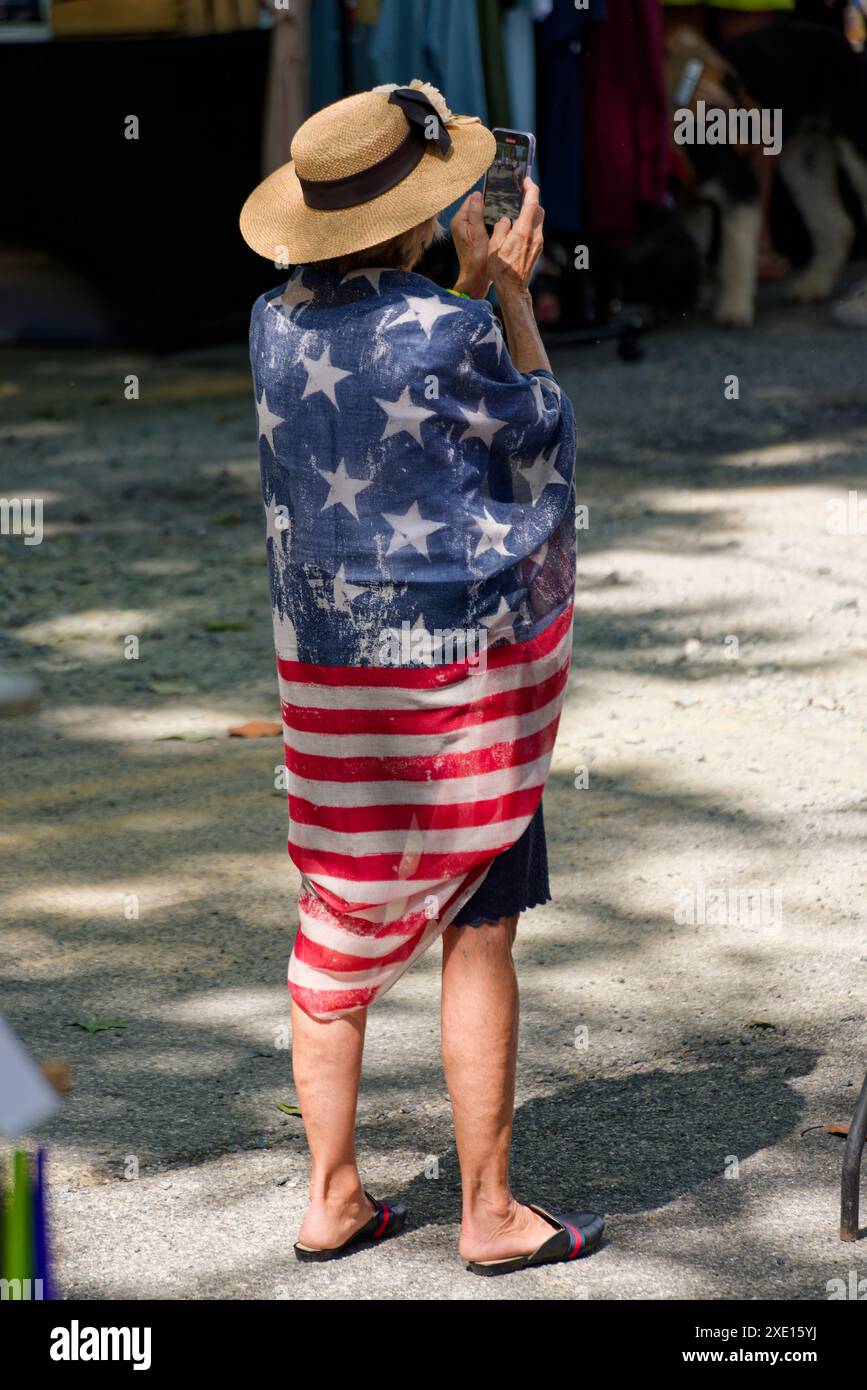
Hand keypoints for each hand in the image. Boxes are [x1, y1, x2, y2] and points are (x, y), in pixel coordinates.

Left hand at [450, 191, 491, 299]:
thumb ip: (476, 212)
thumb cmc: (477, 257)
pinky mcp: (471, 236)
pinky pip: (480, 223)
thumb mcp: (478, 232)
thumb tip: (477, 194)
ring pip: (479, 214)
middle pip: (475, 206)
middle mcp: (460, 223)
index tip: (496, 200)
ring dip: (488, 215)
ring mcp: (465, 230)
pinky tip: (494, 228)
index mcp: (459, 220)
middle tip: (499, 210)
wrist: (476, 276)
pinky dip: (487, 223)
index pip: (471, 199)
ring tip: (497, 219)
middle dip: (487, 207)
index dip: (484, 199)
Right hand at [487, 177, 543, 300]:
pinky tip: (518, 227)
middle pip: (538, 210)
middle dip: (532, 199)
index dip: (531, 189)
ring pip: (538, 220)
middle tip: (522, 192)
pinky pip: (535, 231)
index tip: (527, 180)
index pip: (532, 203)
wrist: (513, 290)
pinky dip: (529, 224)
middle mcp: (534, 236)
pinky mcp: (537, 250)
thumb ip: (500, 229)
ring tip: (518, 209)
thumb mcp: (494, 247)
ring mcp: (538, 243)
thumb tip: (505, 220)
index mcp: (522, 232)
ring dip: (530, 212)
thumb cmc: (501, 270)